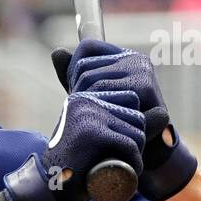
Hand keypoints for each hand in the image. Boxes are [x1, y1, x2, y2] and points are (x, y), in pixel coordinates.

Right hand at [4, 88, 145, 200]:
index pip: (130, 99)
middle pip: (136, 115)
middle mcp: (85, 101)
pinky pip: (130, 144)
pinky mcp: (93, 133)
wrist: (49, 188)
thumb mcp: (87, 135)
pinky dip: (136, 162)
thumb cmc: (72, 166)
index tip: (125, 147)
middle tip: (127, 161)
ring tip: (127, 167)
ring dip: (139, 153)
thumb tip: (154, 111)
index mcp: (83, 98)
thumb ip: (104, 120)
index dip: (134, 126)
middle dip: (138, 141)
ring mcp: (88, 115)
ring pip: (137, 130)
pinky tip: (131, 172)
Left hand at [51, 39, 197, 200]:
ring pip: (90, 80)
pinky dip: (97, 108)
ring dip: (86, 102)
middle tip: (90, 111)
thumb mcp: (90, 96)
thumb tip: (57, 52)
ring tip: (99, 116)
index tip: (80, 90)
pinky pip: (102, 92)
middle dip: (77, 90)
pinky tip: (106, 120)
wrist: (141, 152)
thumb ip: (73, 75)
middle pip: (84, 66)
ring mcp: (142, 72)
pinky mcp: (143, 87)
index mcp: (124, 57)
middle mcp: (135, 59)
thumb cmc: (114, 123)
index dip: (75, 68)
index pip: (87, 47)